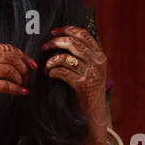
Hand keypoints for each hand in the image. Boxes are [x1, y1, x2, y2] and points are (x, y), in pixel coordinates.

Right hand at [0, 43, 34, 118]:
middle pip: (8, 57)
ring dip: (19, 79)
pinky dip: (15, 89)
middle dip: (22, 66)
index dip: (21, 55)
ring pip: (7, 70)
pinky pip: (2, 86)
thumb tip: (11, 64)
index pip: (4, 48)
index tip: (30, 64)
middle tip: (26, 76)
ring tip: (22, 85)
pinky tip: (21, 92)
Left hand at [41, 25, 108, 144]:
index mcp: (100, 56)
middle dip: (55, 43)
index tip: (53, 32)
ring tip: (46, 66)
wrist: (94, 115)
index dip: (67, 30)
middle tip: (44, 47)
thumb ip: (85, 56)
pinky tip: (50, 75)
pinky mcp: (82, 85)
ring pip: (66, 58)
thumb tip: (65, 38)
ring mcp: (91, 74)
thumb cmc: (89, 91)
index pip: (84, 34)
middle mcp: (98, 63)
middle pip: (73, 43)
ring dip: (51, 60)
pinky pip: (62, 72)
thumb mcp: (93, 70)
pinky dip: (53, 72)